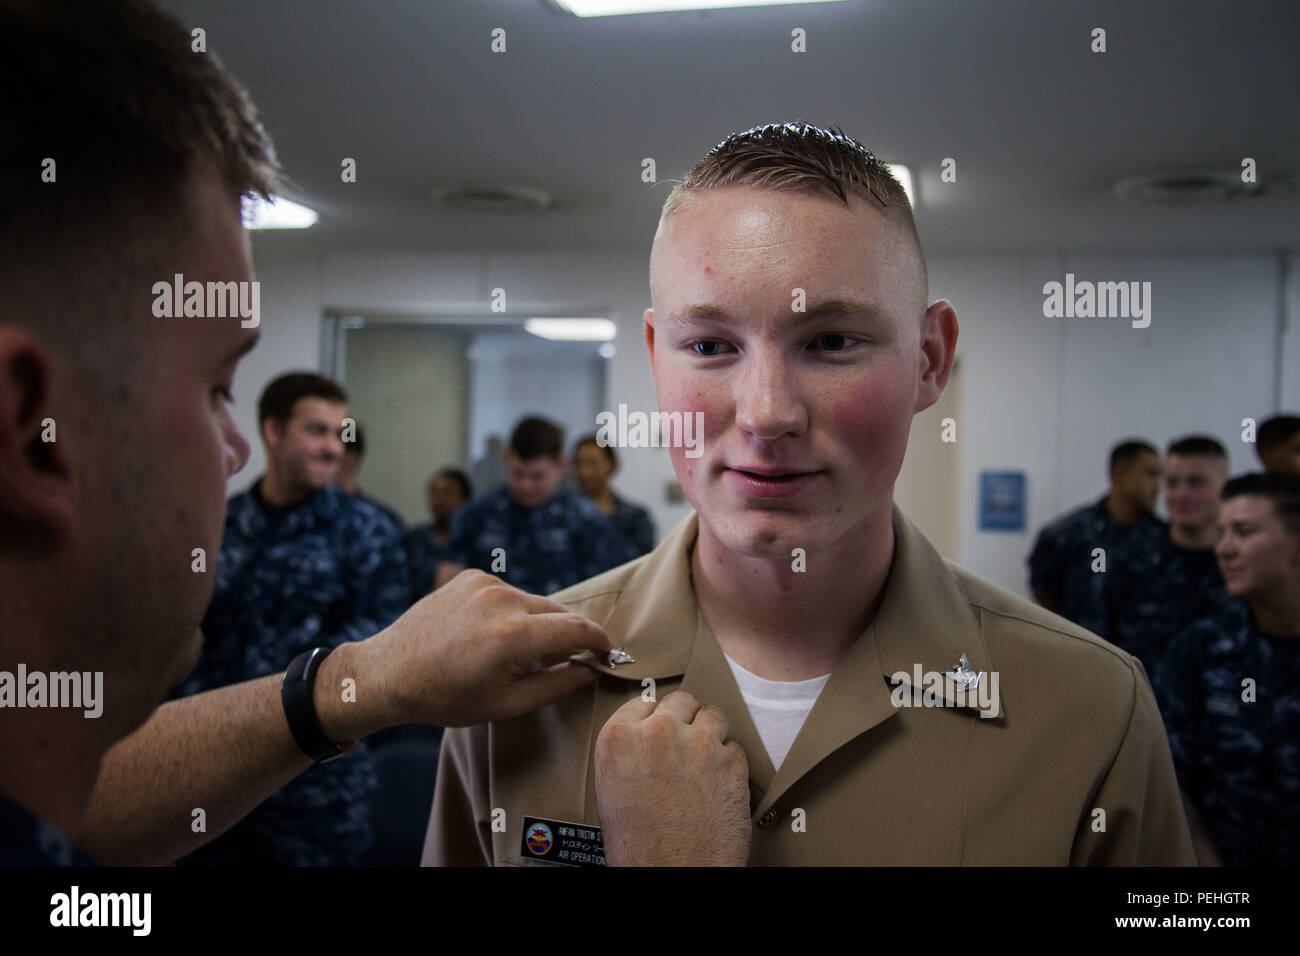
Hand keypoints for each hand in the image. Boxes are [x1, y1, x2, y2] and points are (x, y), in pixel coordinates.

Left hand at [330, 569, 610, 732]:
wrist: (389, 672)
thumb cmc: (445, 697)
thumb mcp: (504, 704)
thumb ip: (555, 685)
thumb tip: (588, 670)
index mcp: (511, 636)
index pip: (576, 629)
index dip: (598, 641)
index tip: (608, 651)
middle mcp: (501, 600)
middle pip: (558, 612)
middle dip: (569, 634)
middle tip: (571, 659)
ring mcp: (484, 583)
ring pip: (534, 602)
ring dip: (537, 623)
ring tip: (517, 654)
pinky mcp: (470, 576)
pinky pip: (508, 593)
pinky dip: (512, 611)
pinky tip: (491, 635)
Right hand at [594, 691, 750, 865]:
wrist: (674, 876)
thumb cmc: (639, 849)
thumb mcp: (612, 791)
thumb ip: (629, 754)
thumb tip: (647, 740)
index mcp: (618, 739)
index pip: (642, 703)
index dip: (653, 719)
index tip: (658, 730)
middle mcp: (658, 733)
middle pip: (680, 701)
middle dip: (684, 720)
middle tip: (684, 745)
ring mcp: (699, 744)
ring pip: (713, 715)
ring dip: (710, 733)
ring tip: (705, 760)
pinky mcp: (732, 763)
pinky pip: (735, 746)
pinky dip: (729, 761)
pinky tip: (719, 783)